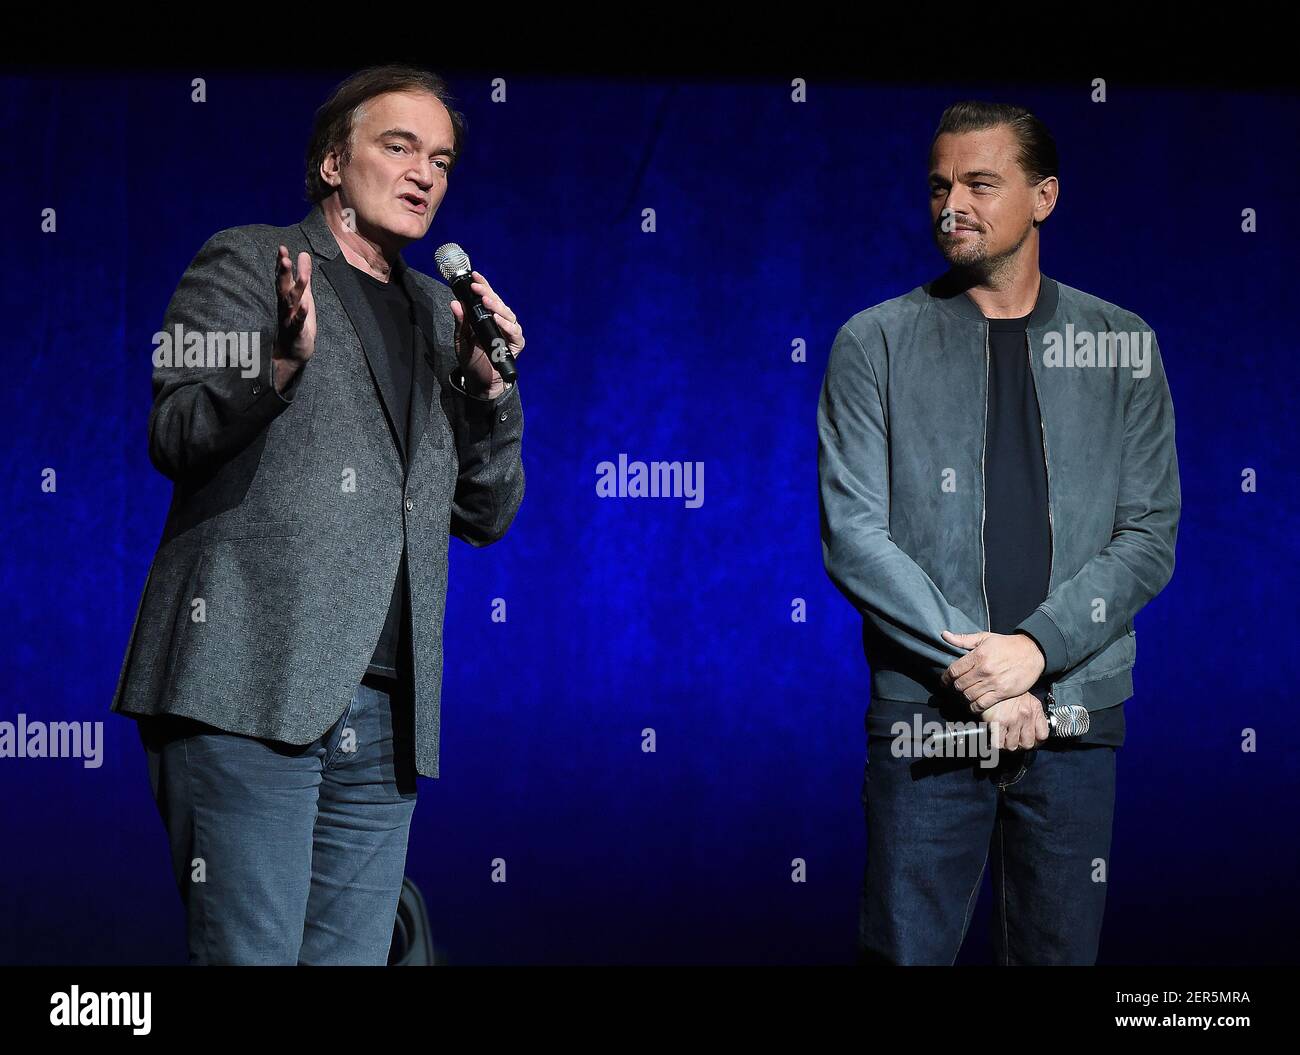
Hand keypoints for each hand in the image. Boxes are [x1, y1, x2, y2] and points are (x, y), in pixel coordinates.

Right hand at [273, 245, 315, 391]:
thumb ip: (303, 276)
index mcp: (286, 297)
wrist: (292, 354)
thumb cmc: (297, 322)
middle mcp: (285, 307)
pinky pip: (298, 322)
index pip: (283, 278)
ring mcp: (289, 319)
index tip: (282, 248)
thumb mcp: (304, 296)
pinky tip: (306, 305)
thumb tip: (304, 254)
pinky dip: (302, 314)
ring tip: (302, 276)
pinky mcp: (297, 333)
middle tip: (285, 257)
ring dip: (296, 290)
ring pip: (292, 303)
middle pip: (283, 288)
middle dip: (284, 273)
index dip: (282, 264)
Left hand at [449, 270, 523, 395]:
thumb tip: (454, 303)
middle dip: (488, 293)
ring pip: (507, 314)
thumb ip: (460, 323)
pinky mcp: (516, 344)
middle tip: (477, 287)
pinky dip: (507, 325)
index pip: (487, 297)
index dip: (482, 285)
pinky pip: (514, 331)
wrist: (480, 382)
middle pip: (498, 302)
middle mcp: (500, 322)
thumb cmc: (472, 360)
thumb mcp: (461, 340)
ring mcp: (509, 332)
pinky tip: (498, 320)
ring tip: (487, 301)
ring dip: (497, 307)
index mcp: (487, 318)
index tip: (473, 275)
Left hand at [940, 630, 1044, 712]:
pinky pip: (982, 704)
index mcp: (978, 655)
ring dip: (963, 697)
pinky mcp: (1002, 693)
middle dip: (954, 687)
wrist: (1032, 652)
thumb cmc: (1007, 645)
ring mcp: (993, 683)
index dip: (945, 678)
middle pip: (959, 684)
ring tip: (964, 694)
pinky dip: (974, 706)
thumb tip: (944, 635)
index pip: (954, 670)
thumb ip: (963, 639)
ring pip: (969, 695)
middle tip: (955, 688)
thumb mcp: (985, 638)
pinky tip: (973, 704)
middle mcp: (984, 670)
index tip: (944, 681)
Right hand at [981, 693, 1050, 751]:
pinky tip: (995, 736)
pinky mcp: (997, 722)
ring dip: (1007, 744)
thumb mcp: (1027, 698)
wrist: (993, 681)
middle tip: (1015, 740)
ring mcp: (1011, 720)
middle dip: (1020, 744)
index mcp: (1034, 709)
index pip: (1043, 735)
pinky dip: (996, 742)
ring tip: (1003, 737)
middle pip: (1027, 744)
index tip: (1032, 741)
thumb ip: (1033, 713)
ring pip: (1012, 746)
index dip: (1037, 741)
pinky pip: (998, 743)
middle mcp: (1025, 715)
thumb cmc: (1009, 691)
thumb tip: (1035, 729)